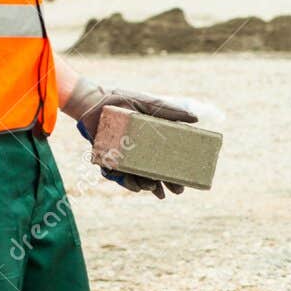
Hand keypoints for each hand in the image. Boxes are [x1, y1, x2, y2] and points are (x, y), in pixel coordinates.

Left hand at [67, 79, 196, 199]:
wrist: (93, 101)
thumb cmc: (122, 100)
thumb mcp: (150, 104)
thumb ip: (172, 111)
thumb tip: (196, 118)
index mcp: (150, 142)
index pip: (165, 161)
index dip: (175, 173)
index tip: (185, 182)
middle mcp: (137, 153)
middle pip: (154, 174)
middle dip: (166, 184)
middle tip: (177, 190)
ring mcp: (123, 158)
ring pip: (138, 177)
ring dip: (147, 185)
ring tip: (154, 188)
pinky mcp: (108, 161)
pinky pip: (118, 176)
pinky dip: (127, 181)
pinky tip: (137, 186)